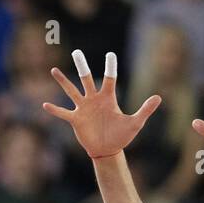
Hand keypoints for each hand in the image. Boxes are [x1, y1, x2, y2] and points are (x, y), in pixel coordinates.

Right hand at [43, 51, 160, 159]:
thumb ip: (145, 110)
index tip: (110, 54)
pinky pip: (63, 113)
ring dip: (63, 81)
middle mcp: (94, 100)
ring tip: (54, 70)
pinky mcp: (76, 120)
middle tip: (76, 52)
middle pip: (86, 79)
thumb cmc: (121, 136)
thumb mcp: (135, 123)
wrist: (108, 150)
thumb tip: (158, 97)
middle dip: (81, 66)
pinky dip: (55, 110)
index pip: (109, 79)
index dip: (110, 67)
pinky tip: (45, 105)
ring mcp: (83, 109)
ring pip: (72, 91)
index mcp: (108, 98)